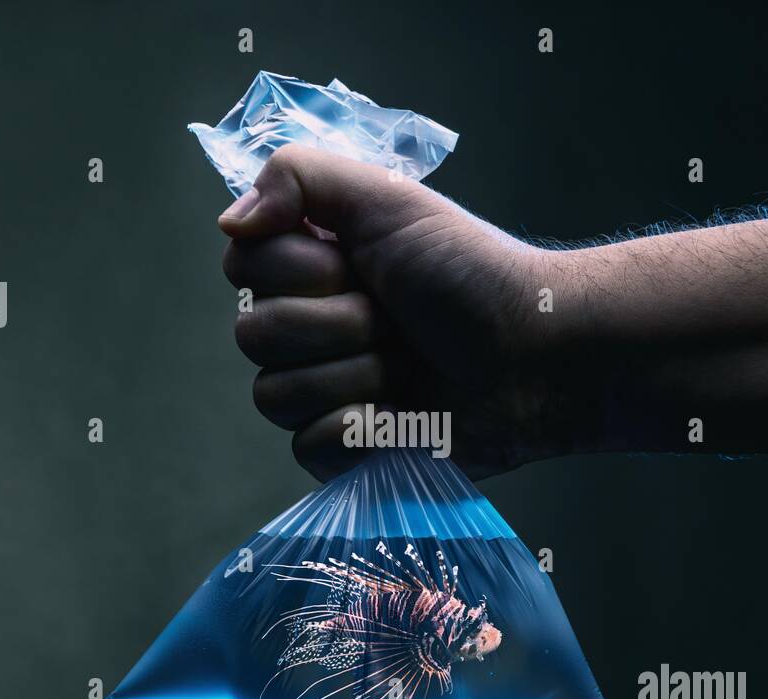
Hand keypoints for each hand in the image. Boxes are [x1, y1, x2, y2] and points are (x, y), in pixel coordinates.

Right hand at [217, 144, 576, 480]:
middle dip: (339, 323)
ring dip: (356, 375)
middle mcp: (307, 328)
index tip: (359, 265)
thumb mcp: (388, 197)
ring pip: (276, 396)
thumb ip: (297, 176)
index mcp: (309, 268)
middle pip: (254, 335)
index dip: (300, 269)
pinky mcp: (345, 452)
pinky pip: (308, 446)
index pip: (242, 267)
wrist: (538, 355)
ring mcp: (322, 393)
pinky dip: (361, 429)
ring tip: (409, 365)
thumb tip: (229, 223)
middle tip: (396, 319)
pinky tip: (404, 414)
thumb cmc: (472, 274)